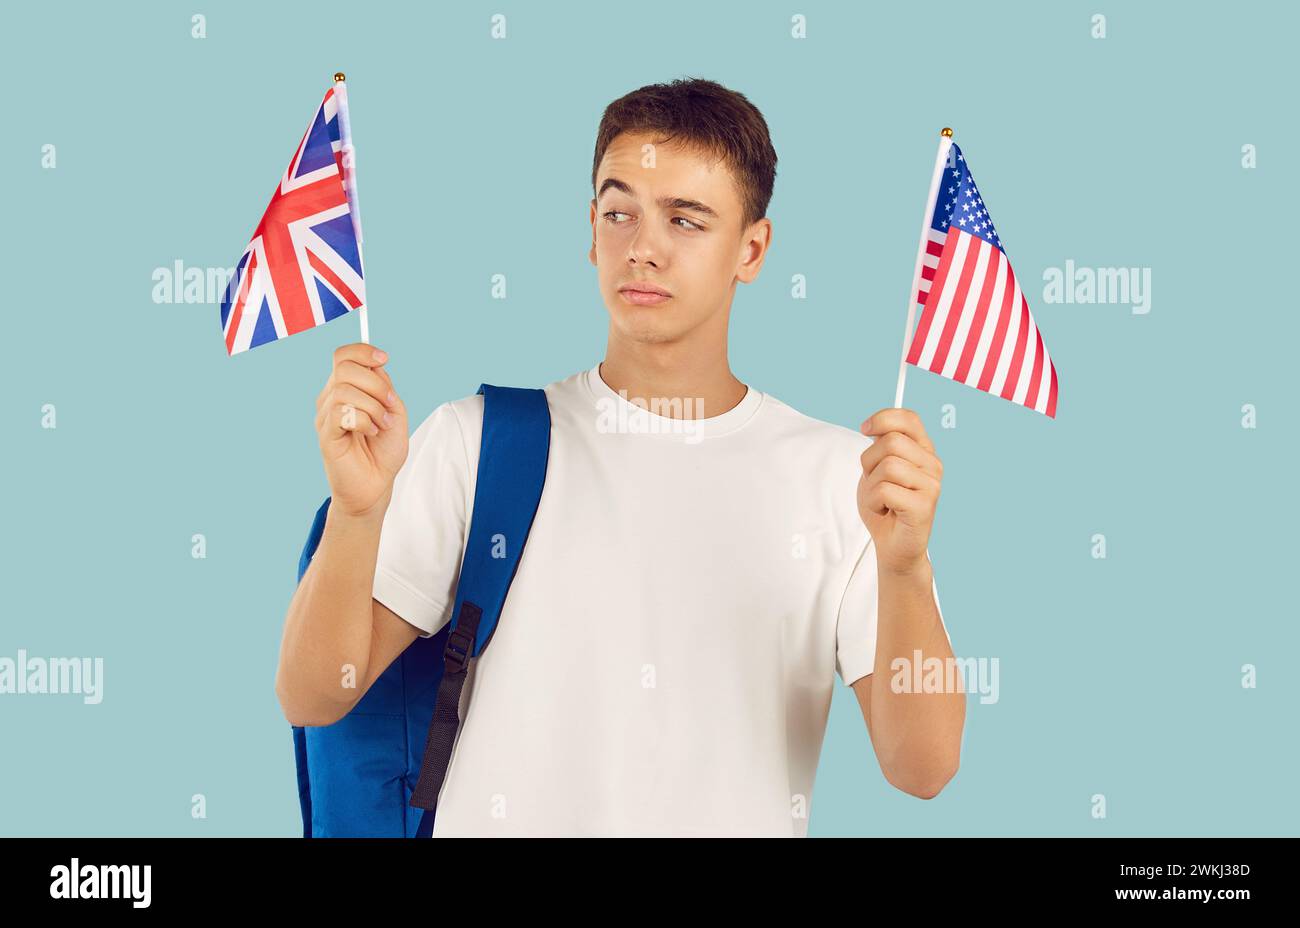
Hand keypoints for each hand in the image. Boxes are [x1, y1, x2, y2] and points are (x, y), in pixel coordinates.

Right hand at [314, 343, 408, 518]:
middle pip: (343, 367)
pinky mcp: (326, 435)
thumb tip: (375, 365)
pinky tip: (372, 432)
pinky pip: (341, 413)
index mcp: (346, 389)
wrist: (377, 485)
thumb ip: (385, 387)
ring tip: (383, 424)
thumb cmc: (383, 451)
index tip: (385, 358)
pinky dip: (364, 420)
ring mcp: (325, 417)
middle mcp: (331, 399)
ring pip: (344, 389)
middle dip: (375, 382)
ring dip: (373, 405)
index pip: (343, 356)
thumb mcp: (394, 412)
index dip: (363, 350)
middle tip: (391, 404)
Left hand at [856, 408, 942, 574]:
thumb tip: (873, 426)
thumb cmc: (884, 506)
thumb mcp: (877, 469)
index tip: (864, 429)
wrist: (892, 546)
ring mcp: (932, 485)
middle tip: (873, 481)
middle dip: (869, 461)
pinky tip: (884, 510)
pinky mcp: (924, 505)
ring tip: (880, 499)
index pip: (908, 418)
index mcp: (923, 451)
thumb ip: (881, 447)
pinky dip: (873, 502)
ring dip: (871, 485)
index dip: (883, 418)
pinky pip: (885, 490)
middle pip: (891, 441)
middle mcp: (933, 464)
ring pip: (887, 466)